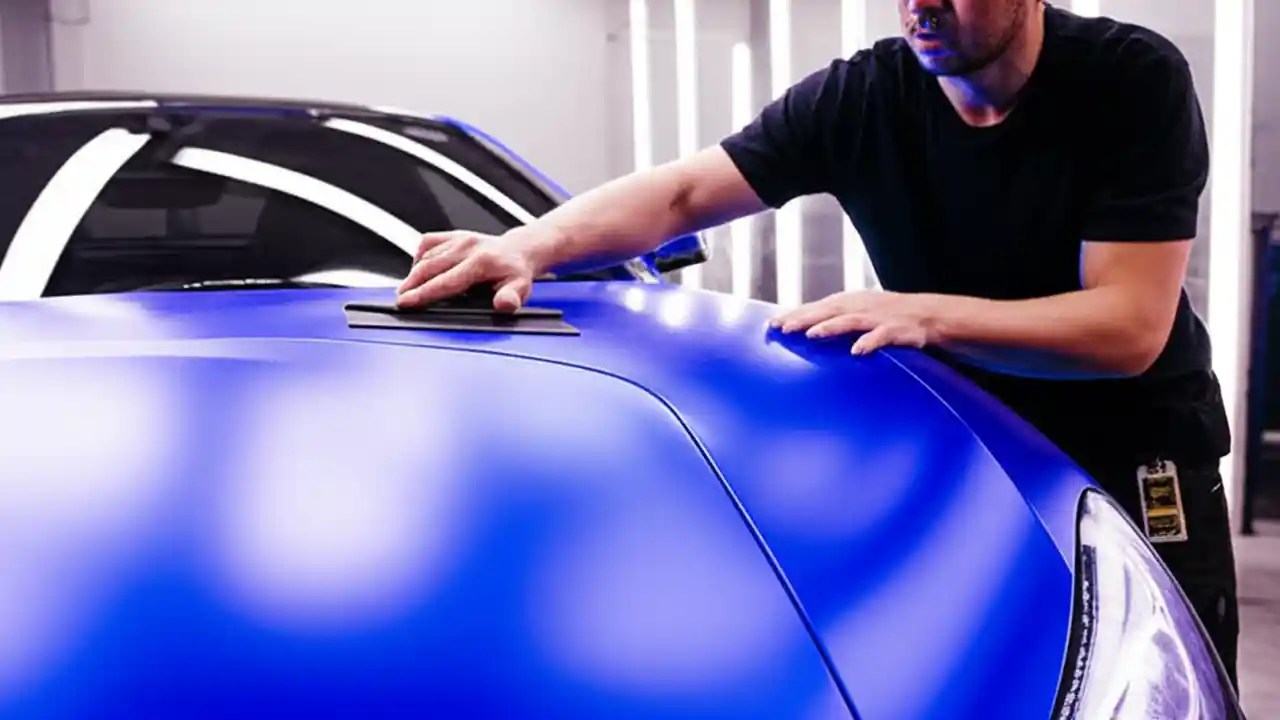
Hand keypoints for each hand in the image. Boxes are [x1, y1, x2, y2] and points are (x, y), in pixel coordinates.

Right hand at [396, 230, 540, 311]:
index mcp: (481, 262)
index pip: (445, 281)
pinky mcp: (452, 234)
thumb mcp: (520, 289)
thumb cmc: (516, 274)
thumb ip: (511, 298)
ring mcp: (458, 238)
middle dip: (411, 285)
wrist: (518, 251)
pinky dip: (419, 257)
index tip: (404, 302)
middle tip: (400, 301)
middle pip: (429, 268)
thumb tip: (504, 304)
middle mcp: (467, 247)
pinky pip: (427, 243)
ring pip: (426, 256)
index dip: (422, 293)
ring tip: (407, 291)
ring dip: (413, 275)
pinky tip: (420, 271)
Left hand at [770, 290, 942, 354]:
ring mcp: (879, 318)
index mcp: (850, 302)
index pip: (817, 307)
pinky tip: (857, 351)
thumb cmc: (888, 316)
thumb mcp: (859, 312)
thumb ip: (834, 318)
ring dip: (831, 326)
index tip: (771, 325)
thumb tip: (804, 327)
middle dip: (804, 318)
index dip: (795, 315)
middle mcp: (861, 306)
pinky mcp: (898, 330)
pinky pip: (882, 336)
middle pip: (828, 311)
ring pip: (851, 321)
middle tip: (781, 328)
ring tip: (812, 334)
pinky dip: (869, 342)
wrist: (930, 314)